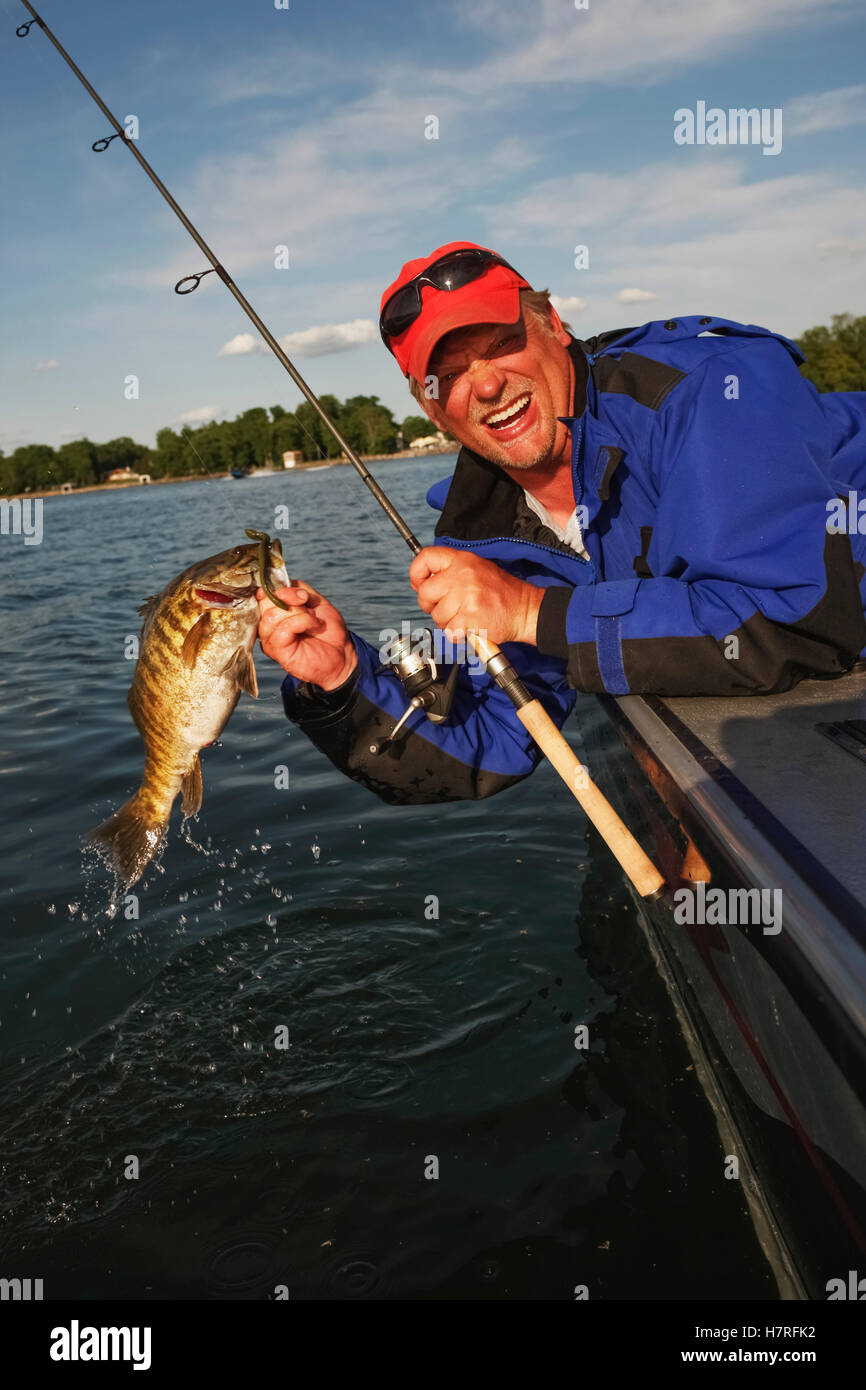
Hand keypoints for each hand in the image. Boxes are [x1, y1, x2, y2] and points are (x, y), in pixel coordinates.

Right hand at [257, 582, 357, 689]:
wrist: (341, 653)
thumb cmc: (327, 629)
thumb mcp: (315, 600)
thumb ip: (297, 588)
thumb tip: (281, 588)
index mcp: (273, 611)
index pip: (262, 594)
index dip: (279, 589)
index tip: (301, 595)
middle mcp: (267, 625)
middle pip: (265, 602)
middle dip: (290, 599)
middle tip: (309, 607)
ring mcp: (269, 638)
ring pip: (272, 615)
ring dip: (299, 612)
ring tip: (314, 620)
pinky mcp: (276, 650)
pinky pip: (283, 628)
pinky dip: (303, 622)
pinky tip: (314, 626)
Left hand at [408, 547, 543, 645]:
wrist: (524, 609)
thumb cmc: (500, 592)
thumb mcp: (476, 568)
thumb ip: (450, 571)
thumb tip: (423, 581)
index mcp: (462, 560)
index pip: (425, 558)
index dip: (417, 574)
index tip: (420, 584)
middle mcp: (462, 576)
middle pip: (425, 592)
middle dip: (430, 605)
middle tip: (445, 608)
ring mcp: (466, 597)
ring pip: (436, 615)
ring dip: (446, 622)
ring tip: (463, 617)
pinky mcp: (470, 618)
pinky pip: (449, 631)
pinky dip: (457, 634)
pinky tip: (469, 627)